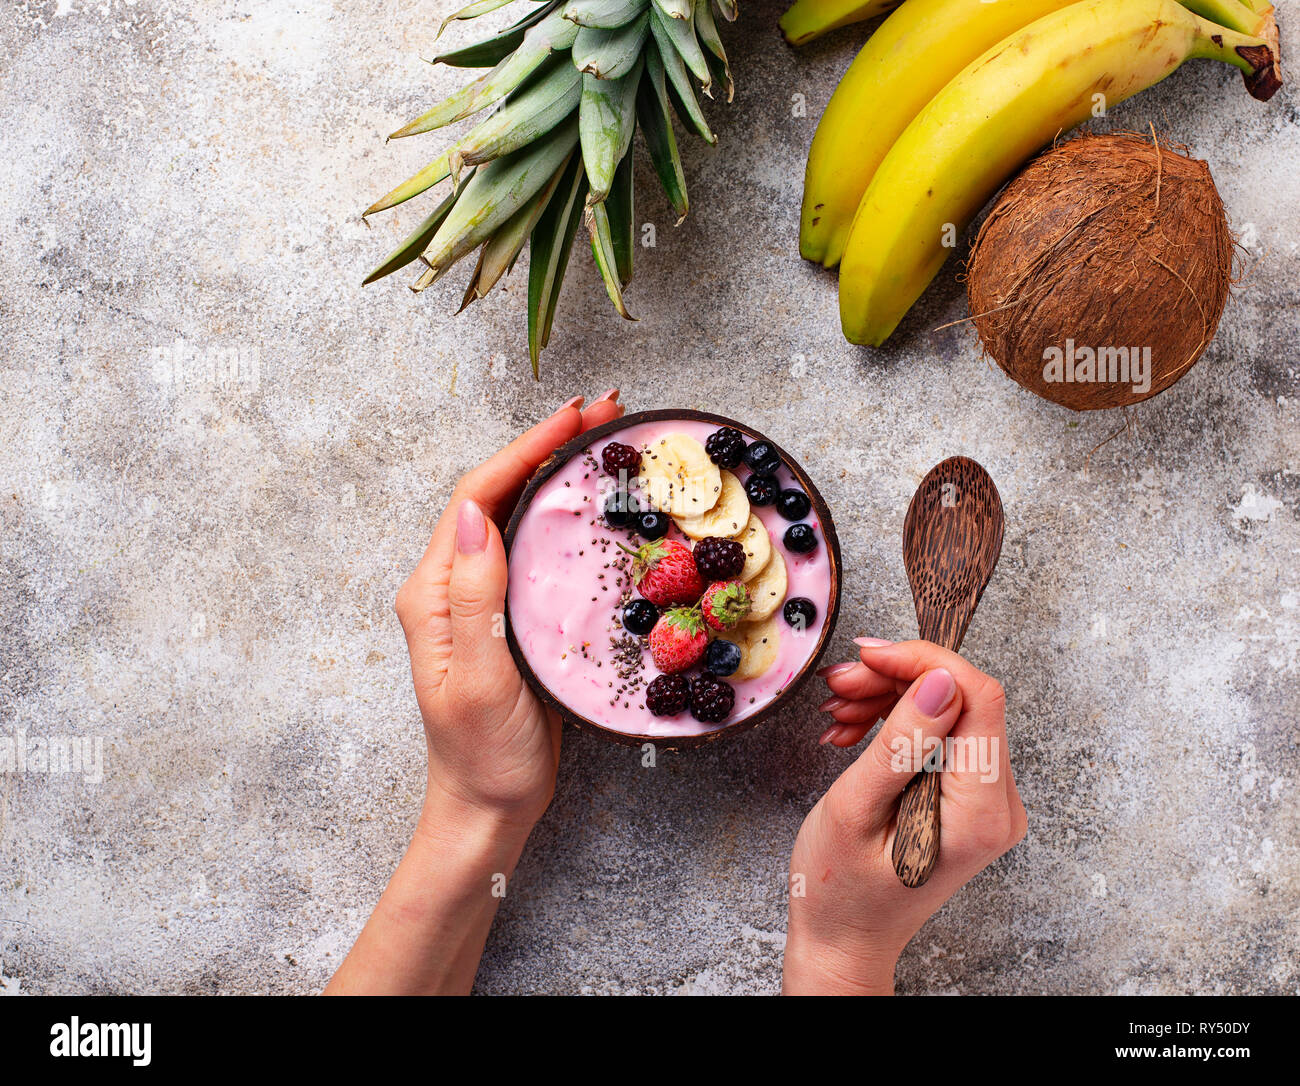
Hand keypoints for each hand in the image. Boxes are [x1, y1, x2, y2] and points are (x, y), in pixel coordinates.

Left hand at [395, 390, 624, 827]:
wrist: (488, 807)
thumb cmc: (481, 753)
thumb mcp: (476, 677)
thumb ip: (472, 597)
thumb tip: (472, 513)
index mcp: (433, 591)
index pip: (478, 497)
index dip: (526, 448)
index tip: (575, 416)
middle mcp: (453, 584)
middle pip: (498, 493)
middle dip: (548, 445)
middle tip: (607, 412)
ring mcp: (482, 598)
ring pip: (519, 515)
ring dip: (559, 472)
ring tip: (608, 441)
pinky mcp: (512, 615)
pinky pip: (537, 550)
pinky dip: (567, 516)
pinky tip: (598, 504)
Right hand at [783, 640, 1026, 994]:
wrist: (843, 938)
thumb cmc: (841, 891)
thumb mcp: (857, 809)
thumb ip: (902, 743)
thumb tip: (938, 680)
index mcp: (980, 813)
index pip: (978, 698)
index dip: (924, 662)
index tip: (871, 655)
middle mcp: (998, 806)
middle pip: (963, 700)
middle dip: (897, 678)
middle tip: (839, 684)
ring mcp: (987, 802)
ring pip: (948, 710)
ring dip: (890, 697)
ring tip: (838, 711)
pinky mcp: (968, 797)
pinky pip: (941, 734)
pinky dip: (896, 721)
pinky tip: (855, 729)